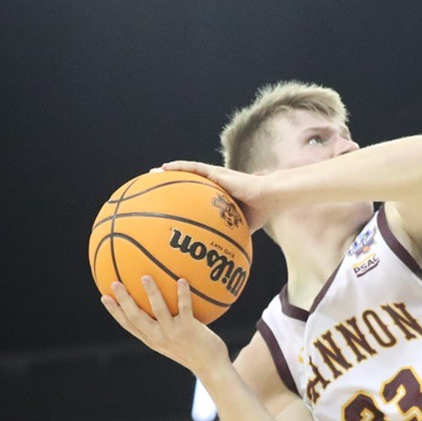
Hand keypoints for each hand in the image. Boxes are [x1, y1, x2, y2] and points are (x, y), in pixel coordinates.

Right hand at [101, 276, 229, 374]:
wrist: (212, 367)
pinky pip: (184, 309)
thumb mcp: (174, 339)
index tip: (103, 296)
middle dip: (123, 300)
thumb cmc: (193, 350)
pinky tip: (182, 280)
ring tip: (145, 276)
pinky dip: (182, 294)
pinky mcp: (189, 331)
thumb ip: (165, 324)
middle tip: (115, 283)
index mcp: (152, 339)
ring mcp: (173, 334)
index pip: (128, 325)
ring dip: (151, 293)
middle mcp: (159, 337)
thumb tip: (162, 301)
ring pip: (158, 311)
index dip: (115, 311)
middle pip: (136, 317)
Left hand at [157, 160, 272, 230]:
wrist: (270, 197)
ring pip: (187, 171)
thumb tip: (225, 254)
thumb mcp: (242, 226)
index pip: (197, 195)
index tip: (166, 203)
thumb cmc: (261, 211)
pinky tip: (164, 167)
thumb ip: (232, 235)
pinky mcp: (217, 172)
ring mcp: (215, 176)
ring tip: (152, 173)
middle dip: (169, 184)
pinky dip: (179, 166)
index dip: (181, 197)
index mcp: (220, 195)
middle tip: (151, 188)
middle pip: (187, 182)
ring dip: (169, 171)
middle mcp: (215, 184)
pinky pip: (193, 167)